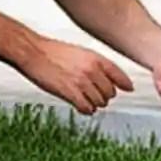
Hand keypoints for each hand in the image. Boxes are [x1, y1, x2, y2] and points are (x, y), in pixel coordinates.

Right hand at [18, 38, 134, 114]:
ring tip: (81, 97)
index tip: (128, 89)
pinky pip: (88, 108)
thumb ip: (97, 64)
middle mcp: (92, 70)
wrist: (32, 52)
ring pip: (100, 102)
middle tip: (90, 92)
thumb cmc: (52, 51)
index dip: (124, 84)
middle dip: (102, 94)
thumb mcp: (79, 52)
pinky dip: (85, 109)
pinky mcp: (71, 93)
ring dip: (93, 103)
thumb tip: (114, 79)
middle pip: (110, 93)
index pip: (119, 75)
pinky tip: (78, 104)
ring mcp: (82, 82)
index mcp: (95, 58)